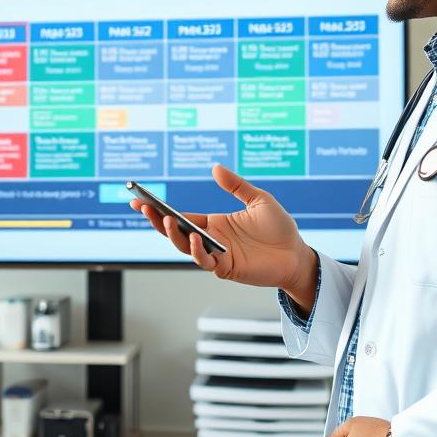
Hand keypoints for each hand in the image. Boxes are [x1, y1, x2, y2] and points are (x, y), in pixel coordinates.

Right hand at [128, 164, 316, 296]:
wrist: (296, 254)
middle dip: (155, 220)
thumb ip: (236, 186)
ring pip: (185, 247)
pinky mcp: (226, 268)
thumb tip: (215, 168)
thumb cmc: (279, 228)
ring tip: (165, 220)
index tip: (140, 198)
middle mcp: (210, 239)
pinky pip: (205, 261)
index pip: (180, 216)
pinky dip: (197, 251)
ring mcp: (216, 255)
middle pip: (175, 231)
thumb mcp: (258, 199)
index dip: (159, 208)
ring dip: (173, 235)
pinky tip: (196, 238)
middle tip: (140, 206)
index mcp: (214, 223)